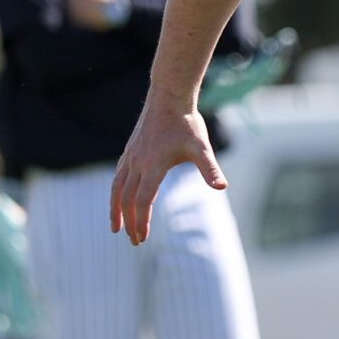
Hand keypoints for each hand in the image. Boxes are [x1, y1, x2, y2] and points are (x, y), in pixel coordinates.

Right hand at [110, 102, 225, 244]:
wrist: (169, 96)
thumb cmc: (187, 122)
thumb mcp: (202, 147)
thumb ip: (210, 169)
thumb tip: (222, 186)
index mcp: (152, 166)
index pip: (142, 201)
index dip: (141, 222)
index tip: (142, 239)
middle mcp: (137, 163)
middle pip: (127, 200)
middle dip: (130, 223)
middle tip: (135, 242)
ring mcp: (130, 156)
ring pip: (117, 189)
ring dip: (115, 211)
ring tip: (116, 229)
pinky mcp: (129, 151)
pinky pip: (117, 177)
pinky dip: (116, 192)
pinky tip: (119, 199)